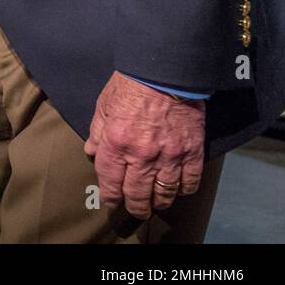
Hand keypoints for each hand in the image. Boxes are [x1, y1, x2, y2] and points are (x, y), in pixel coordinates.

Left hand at [83, 71, 205, 219]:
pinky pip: (189, 181)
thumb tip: (92, 152)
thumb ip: (97, 132)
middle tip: (136, 211)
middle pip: (137, 193)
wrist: (165, 73)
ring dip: (158, 202)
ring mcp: (169, 155)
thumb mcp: (103, 106)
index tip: (112, 202)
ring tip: (155, 204)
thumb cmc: (130, 86)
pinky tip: (178, 190)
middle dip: (135, 207)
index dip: (111, 196)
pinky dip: (184, 190)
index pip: (110, 181)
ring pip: (164, 192)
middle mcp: (141, 154)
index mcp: (115, 143)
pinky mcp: (192, 152)